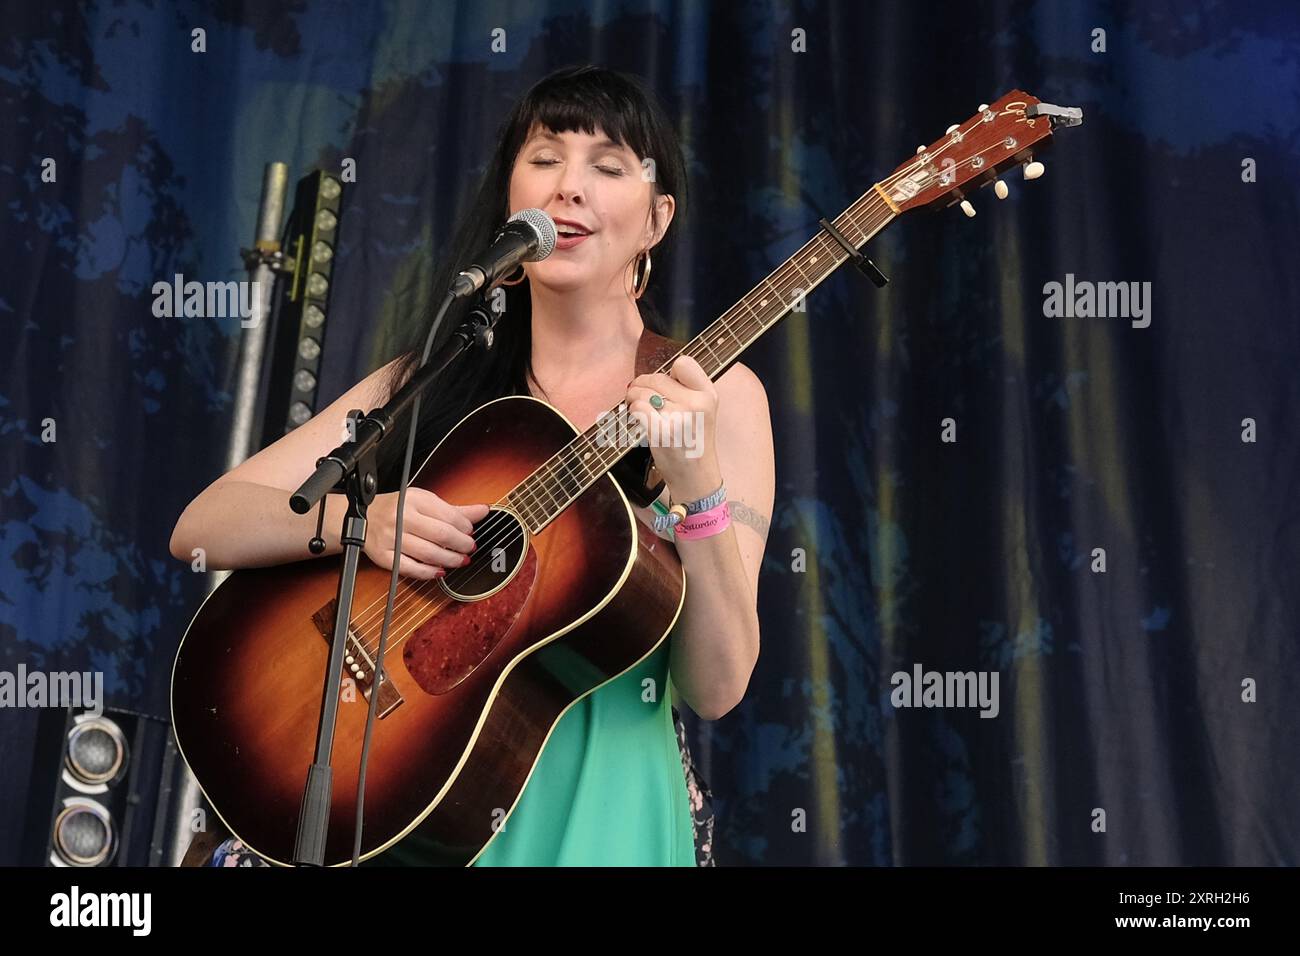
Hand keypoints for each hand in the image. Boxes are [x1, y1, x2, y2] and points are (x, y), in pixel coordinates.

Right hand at [362, 488, 489, 579]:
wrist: (361, 516)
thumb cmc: (397, 509)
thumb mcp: (425, 502)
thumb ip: (455, 510)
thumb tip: (484, 511)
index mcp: (414, 500)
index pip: (448, 515)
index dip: (465, 527)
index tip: (470, 532)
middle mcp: (401, 518)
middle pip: (441, 535)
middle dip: (461, 544)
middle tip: (469, 548)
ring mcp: (391, 538)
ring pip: (428, 553)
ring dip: (450, 560)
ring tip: (460, 560)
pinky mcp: (384, 556)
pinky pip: (411, 569)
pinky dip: (429, 572)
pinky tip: (440, 571)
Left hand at [626, 355, 722, 500]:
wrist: (696, 478)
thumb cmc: (693, 443)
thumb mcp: (704, 411)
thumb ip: (686, 389)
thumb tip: (651, 376)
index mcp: (708, 395)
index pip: (683, 363)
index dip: (669, 373)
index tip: (667, 388)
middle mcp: (696, 404)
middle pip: (656, 377)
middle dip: (642, 386)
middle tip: (641, 398)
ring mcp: (679, 418)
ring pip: (641, 392)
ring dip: (633, 399)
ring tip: (640, 411)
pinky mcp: (662, 432)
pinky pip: (637, 409)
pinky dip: (632, 414)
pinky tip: (639, 422)